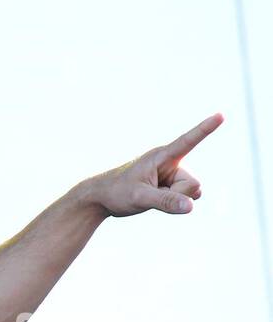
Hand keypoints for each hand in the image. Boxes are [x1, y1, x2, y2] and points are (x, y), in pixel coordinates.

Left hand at [85, 113, 222, 217]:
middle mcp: (170, 162)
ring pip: (189, 193)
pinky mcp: (171, 186)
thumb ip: (165, 202)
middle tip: (150, 195)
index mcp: (162, 156)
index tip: (221, 115)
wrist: (101, 199)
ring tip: (150, 197)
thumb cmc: (116, 193)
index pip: (188, 141)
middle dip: (177, 195)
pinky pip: (183, 199)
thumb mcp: (139, 198)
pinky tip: (155, 200)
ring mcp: (172, 175)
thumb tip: (191, 206)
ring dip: (173, 201)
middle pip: (191, 184)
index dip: (206, 129)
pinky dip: (172, 204)